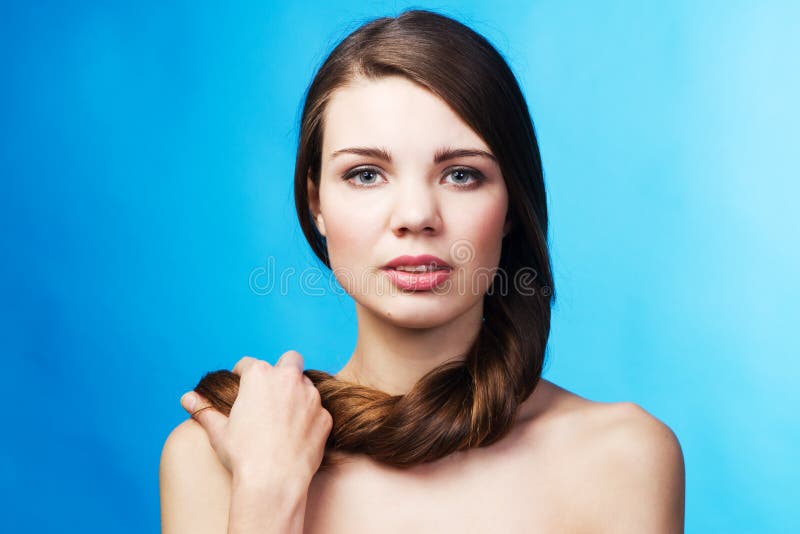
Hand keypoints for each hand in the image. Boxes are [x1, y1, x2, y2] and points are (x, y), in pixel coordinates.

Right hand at [180, 351, 332, 489]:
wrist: (274, 482)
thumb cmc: (243, 455)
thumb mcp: (219, 431)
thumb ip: (204, 409)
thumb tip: (187, 398)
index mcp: (260, 376)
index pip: (249, 363)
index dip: (243, 374)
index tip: (243, 385)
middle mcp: (288, 379)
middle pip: (290, 360)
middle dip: (282, 369)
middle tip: (272, 391)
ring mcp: (311, 397)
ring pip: (307, 385)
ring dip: (298, 395)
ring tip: (284, 418)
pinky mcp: (325, 417)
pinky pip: (319, 411)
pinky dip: (310, 419)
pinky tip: (297, 436)